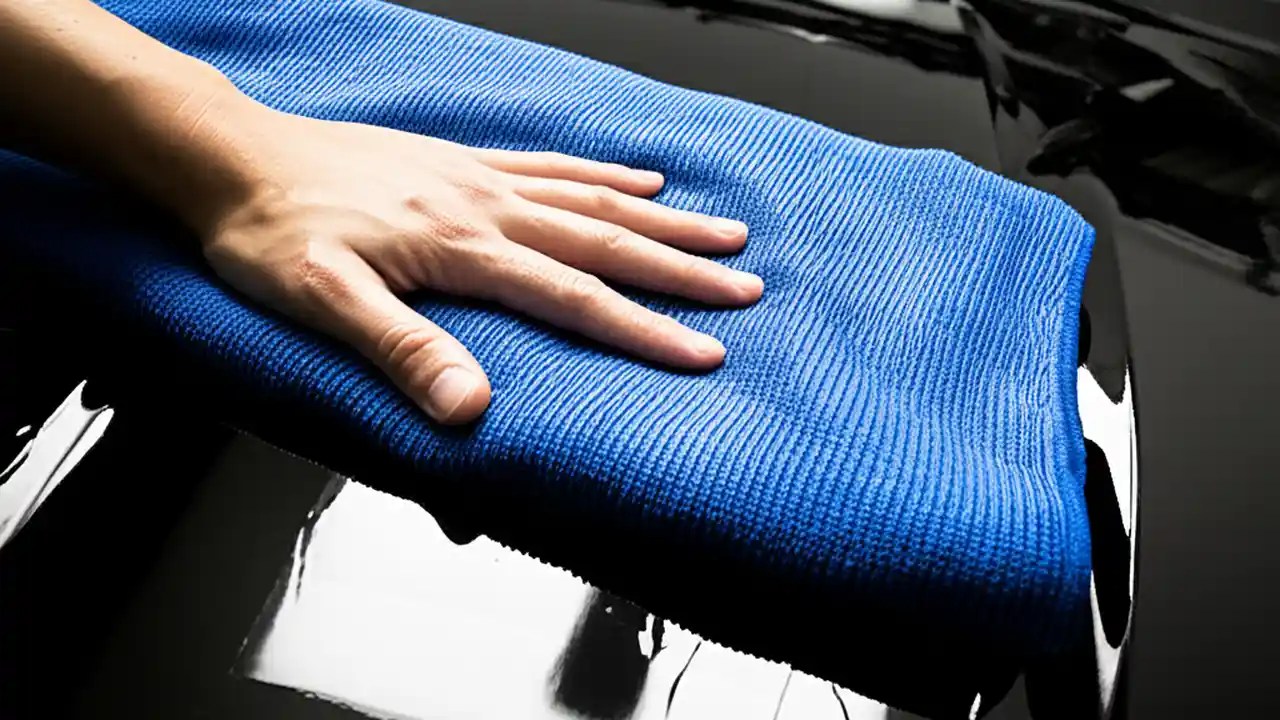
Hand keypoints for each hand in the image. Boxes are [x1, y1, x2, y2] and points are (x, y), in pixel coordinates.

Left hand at [192, 103, 762, 424]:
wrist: (232, 159)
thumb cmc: (270, 233)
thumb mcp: (322, 302)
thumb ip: (402, 351)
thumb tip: (470, 410)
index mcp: (462, 246)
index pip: (572, 295)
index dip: (643, 327)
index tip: (703, 350)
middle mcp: (485, 206)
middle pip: (603, 240)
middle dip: (680, 268)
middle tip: (746, 287)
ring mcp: (479, 179)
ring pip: (591, 198)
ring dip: (662, 218)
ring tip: (722, 231)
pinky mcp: (463, 164)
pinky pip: (552, 163)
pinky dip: (604, 173)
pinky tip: (639, 176)